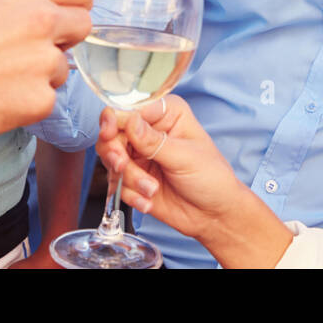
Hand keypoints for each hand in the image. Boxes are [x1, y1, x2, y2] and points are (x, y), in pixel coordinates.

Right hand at [0, 0, 93, 150]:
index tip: (62, 7)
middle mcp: (42, 22)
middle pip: (84, 25)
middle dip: (64, 33)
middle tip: (35, 41)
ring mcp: (43, 63)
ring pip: (64, 64)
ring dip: (42, 69)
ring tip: (4, 71)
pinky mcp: (39, 100)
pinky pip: (48, 98)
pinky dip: (28, 99)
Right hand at [96, 96, 249, 245]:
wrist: (213, 214)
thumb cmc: (212, 177)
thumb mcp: (185, 157)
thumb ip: (153, 141)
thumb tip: (129, 121)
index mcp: (167, 114)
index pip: (131, 108)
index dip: (114, 119)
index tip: (109, 133)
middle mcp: (149, 130)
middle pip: (113, 133)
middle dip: (117, 154)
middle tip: (123, 166)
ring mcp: (140, 155)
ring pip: (111, 159)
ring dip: (129, 178)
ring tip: (151, 189)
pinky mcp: (133, 177)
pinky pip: (115, 182)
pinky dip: (130, 194)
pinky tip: (148, 200)